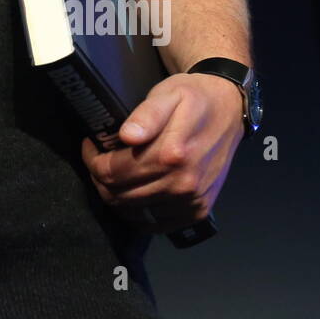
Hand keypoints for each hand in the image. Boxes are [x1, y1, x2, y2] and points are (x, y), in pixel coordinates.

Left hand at [80, 72, 244, 233]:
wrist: (229, 110)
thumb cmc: (193, 98)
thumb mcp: (167, 94)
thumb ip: (146, 114)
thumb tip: (128, 136)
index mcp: (171, 154)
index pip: (112, 172)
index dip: (92, 161)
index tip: (90, 146)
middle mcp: (182, 184)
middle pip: (118, 196)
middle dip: (100, 179)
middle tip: (99, 160)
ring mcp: (191, 201)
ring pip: (132, 212)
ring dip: (116, 196)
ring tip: (116, 173)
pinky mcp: (198, 211)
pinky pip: (155, 224)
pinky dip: (138, 213)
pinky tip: (133, 193)